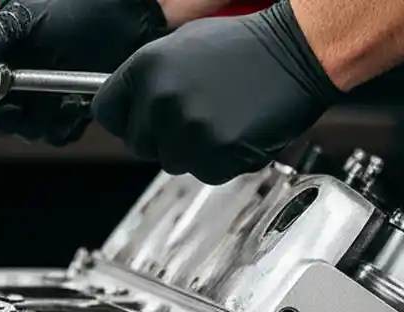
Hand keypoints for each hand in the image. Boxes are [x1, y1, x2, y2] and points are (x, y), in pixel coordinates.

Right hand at [0, 0, 166, 144]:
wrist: (130, 14)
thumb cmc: (80, 5)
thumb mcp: (25, 15)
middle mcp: (13, 79)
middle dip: (3, 118)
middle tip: (13, 106)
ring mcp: (41, 97)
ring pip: (25, 131)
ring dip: (40, 121)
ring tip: (59, 98)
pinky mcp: (69, 111)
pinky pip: (58, 134)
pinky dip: (66, 124)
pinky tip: (76, 103)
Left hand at [92, 2, 339, 183]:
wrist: (296, 53)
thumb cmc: (245, 48)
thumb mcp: (181, 47)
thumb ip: (148, 79)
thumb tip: (128, 105)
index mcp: (146, 68)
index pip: (107, 112)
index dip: (126, 119)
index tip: (139, 121)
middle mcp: (161, 100)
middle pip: (137, 144)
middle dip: (161, 137)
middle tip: (193, 116)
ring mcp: (188, 130)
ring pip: (171, 162)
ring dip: (192, 150)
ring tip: (220, 118)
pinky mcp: (216, 154)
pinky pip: (205, 172)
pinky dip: (221, 161)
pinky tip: (235, 131)